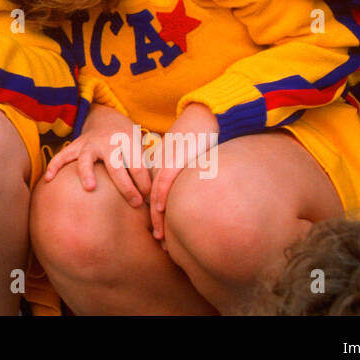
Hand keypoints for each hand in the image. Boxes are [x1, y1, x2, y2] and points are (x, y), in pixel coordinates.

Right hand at [43, 103, 151, 206]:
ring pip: (86, 158)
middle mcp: (107, 142)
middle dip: (127, 186)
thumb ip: (147, 169)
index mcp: (127, 142)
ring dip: (88, 172)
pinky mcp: (75, 146)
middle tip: (135, 202)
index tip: (150, 201)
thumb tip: (156, 200)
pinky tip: (49, 180)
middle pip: (116, 165)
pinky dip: (54, 166)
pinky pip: (62, 156)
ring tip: (89, 187)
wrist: (107, 119)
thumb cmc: (128, 142)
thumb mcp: (141, 148)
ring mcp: (89, 144)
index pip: (138, 166)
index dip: (146, 184)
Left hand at [149, 102, 218, 241]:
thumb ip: (190, 177)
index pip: (158, 198)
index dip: (160, 217)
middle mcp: (161, 168)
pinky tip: (159, 209)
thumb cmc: (203, 138)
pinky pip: (165, 180)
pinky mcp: (174, 159)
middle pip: (155, 200)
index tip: (163, 235)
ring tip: (160, 236)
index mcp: (164, 169)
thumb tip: (199, 197)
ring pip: (157, 194)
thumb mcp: (193, 161)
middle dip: (157, 223)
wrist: (205, 116)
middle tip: (160, 242)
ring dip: (158, 217)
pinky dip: (161, 195)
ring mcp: (166, 163)